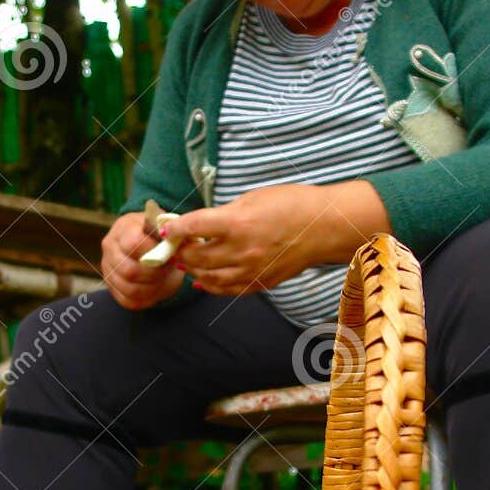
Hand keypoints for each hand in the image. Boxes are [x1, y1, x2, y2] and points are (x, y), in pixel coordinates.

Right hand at [101, 212, 185, 310]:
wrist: (151, 248)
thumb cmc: (159, 237)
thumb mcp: (164, 228)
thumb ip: (168, 232)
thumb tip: (172, 241)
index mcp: (123, 227)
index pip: (134, 243)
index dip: (154, 253)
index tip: (170, 256)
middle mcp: (110, 247)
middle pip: (130, 270)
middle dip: (154, 274)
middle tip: (166, 272)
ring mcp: (107, 268)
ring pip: (129, 288)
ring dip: (151, 289)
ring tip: (162, 281)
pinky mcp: (111, 286)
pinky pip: (128, 300)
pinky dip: (145, 299)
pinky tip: (155, 290)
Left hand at [164, 181, 391, 295]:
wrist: (324, 227)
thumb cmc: (290, 204)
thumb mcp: (252, 199)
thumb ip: (223, 214)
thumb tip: (199, 226)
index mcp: (237, 223)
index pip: (193, 227)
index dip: (174, 228)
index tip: (165, 229)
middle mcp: (241, 250)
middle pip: (196, 257)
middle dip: (181, 252)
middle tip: (174, 247)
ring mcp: (251, 270)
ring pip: (208, 277)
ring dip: (193, 270)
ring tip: (186, 263)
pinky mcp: (260, 282)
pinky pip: (228, 290)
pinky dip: (211, 286)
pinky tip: (202, 281)